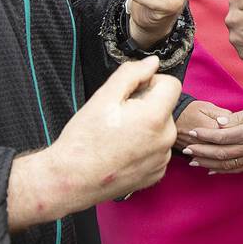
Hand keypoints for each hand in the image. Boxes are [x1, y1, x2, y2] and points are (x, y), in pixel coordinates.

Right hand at [9, 56, 179, 227]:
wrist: (71, 180)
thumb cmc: (84, 139)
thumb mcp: (104, 97)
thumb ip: (132, 74)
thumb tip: (153, 63)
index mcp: (156, 117)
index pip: (171, 84)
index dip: (150, 82)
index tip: (130, 93)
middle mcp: (166, 139)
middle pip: (165, 107)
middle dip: (146, 106)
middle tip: (117, 117)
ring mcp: (162, 159)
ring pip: (160, 129)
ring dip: (145, 127)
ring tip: (117, 136)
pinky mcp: (156, 173)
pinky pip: (157, 150)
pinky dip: (144, 147)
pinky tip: (122, 151)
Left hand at [181, 101, 242, 172]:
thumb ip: (237, 117)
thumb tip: (219, 123)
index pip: (223, 136)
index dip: (205, 136)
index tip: (193, 133)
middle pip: (221, 153)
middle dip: (201, 151)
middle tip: (187, 149)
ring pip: (227, 164)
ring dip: (208, 163)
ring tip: (192, 160)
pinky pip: (237, 170)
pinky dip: (221, 171)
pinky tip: (209, 169)